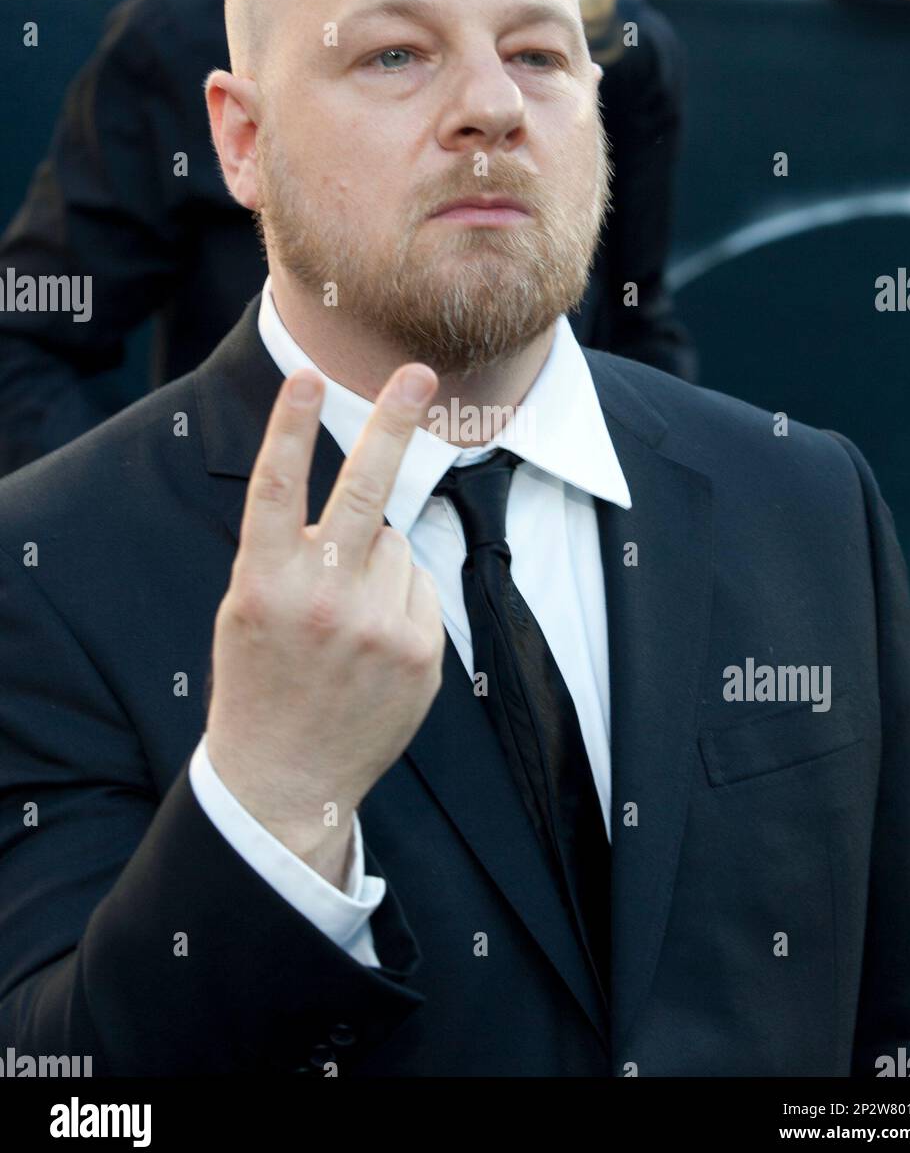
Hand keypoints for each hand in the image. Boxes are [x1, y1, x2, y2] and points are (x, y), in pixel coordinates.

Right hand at [205, 364, 443, 887]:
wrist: (286, 779)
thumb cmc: (260, 681)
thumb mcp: (247, 610)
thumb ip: (288, 555)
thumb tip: (363, 507)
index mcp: (264, 582)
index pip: (277, 488)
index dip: (290, 426)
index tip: (307, 376)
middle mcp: (321, 598)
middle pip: (365, 491)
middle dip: (391, 423)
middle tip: (417, 373)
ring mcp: (375, 626)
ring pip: (397, 547)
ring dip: (379, 564)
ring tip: (347, 626)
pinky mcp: (418, 651)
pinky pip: (419, 589)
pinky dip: (403, 601)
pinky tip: (373, 646)